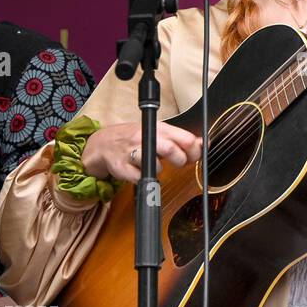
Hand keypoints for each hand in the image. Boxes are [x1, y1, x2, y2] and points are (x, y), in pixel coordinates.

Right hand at [79, 121, 201, 183]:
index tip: (194, 156)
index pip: (185, 138)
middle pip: (171, 150)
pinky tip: (139, 170)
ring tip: (152, 164)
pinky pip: (140, 178)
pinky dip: (143, 178)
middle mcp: (144, 137)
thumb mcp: (158, 133)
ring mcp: (131, 152)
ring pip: (156, 166)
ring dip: (158, 170)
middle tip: (177, 163)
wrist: (103, 144)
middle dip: (180, 161)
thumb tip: (203, 143)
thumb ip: (180, 138)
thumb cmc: (134, 138)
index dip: (195, 150)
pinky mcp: (121, 167)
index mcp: (157, 128)